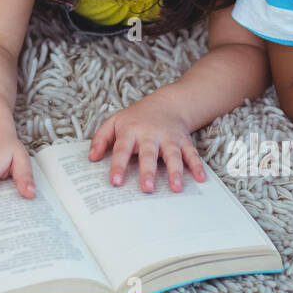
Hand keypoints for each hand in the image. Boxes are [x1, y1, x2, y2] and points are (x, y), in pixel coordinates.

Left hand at [88, 90, 205, 192]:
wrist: (166, 103)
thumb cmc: (136, 118)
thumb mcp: (114, 122)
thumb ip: (100, 139)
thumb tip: (91, 158)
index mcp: (131, 131)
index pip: (122, 149)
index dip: (118, 166)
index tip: (115, 182)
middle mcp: (151, 134)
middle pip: (149, 154)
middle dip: (148, 171)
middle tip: (147, 189)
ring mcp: (169, 138)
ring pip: (173, 155)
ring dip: (175, 171)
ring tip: (176, 188)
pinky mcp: (184, 141)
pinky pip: (192, 154)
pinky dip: (197, 166)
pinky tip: (201, 179)